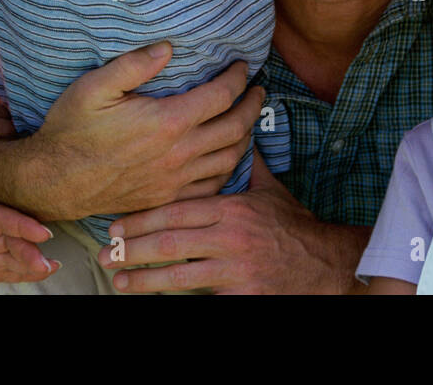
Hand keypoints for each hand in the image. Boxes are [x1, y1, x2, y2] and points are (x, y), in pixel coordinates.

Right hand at [0, 45, 264, 222]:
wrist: (55, 180)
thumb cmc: (72, 129)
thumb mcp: (95, 86)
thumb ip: (133, 64)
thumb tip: (168, 47)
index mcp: (168, 121)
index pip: (222, 96)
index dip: (239, 77)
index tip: (242, 65)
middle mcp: (179, 153)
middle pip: (236, 127)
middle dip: (253, 104)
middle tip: (258, 89)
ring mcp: (176, 179)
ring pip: (230, 158)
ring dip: (246, 136)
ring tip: (248, 119)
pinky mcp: (168, 196)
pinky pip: (213, 185)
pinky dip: (229, 168)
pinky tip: (226, 155)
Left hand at [0, 204, 56, 294]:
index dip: (19, 223)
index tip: (40, 232)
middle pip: (7, 236)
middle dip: (27, 247)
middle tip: (44, 260)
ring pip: (9, 254)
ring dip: (29, 260)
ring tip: (49, 267)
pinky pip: (2, 271)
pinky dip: (22, 272)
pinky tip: (41, 272)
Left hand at [97, 150, 369, 293]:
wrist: (325, 264)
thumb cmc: (292, 227)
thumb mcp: (269, 192)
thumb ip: (247, 165)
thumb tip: (238, 131)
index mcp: (232, 208)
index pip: (177, 211)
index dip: (144, 219)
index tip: (118, 225)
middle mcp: (231, 237)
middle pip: (171, 243)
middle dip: (134, 249)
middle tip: (106, 254)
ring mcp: (237, 269)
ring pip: (180, 276)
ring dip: (144, 280)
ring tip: (119, 281)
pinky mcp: (243, 295)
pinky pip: (203, 297)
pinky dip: (177, 300)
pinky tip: (154, 301)